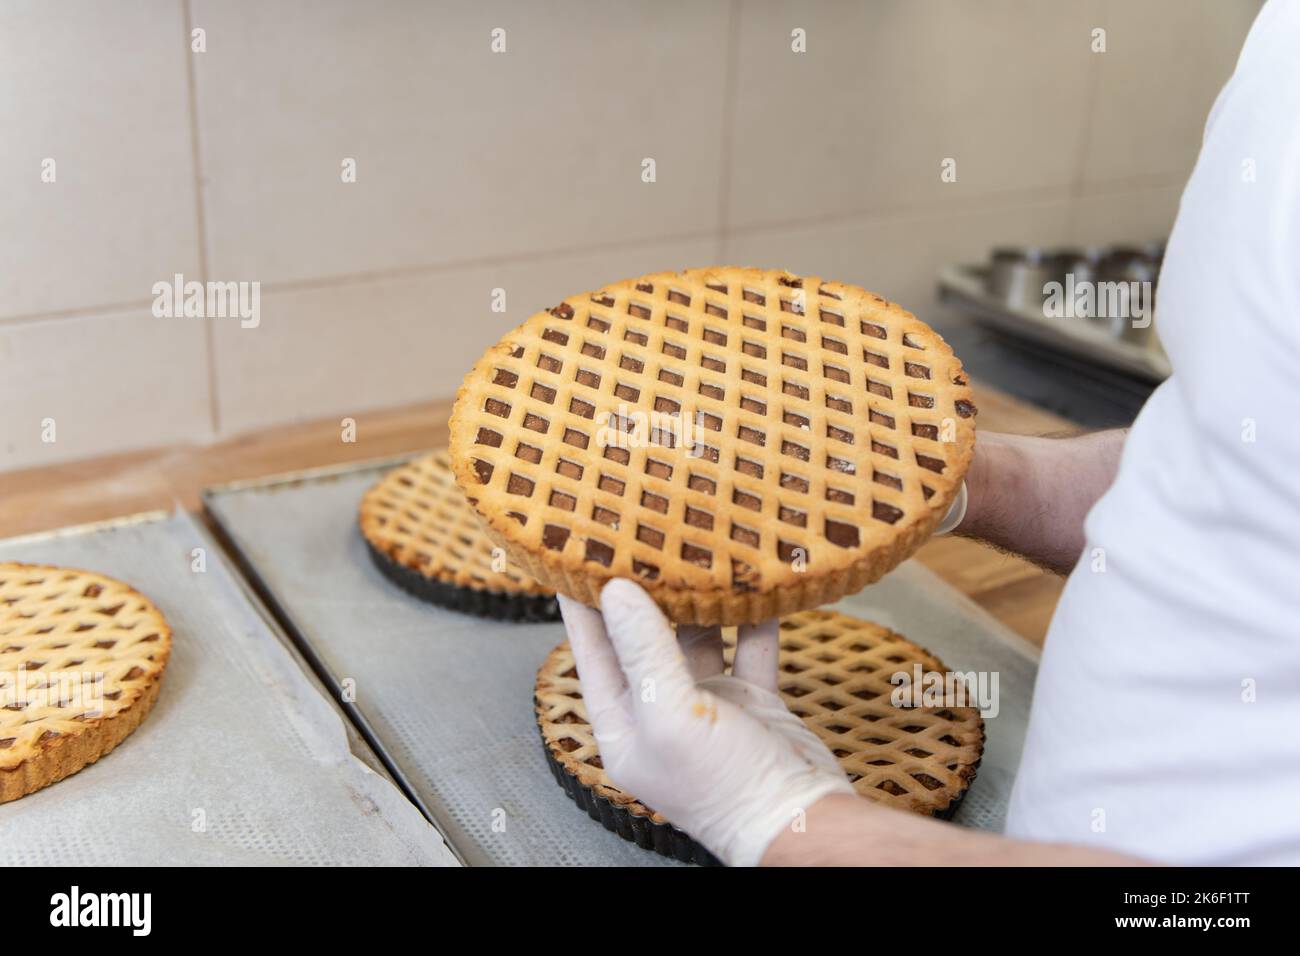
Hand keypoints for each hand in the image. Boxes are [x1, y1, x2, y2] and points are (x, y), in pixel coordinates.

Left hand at [558, 579, 854, 866]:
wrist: (800, 820)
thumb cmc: (723, 786)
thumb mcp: (671, 713)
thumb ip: (644, 649)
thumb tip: (616, 591)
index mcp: (625, 726)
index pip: (593, 654)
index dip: (584, 606)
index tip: (576, 559)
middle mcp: (661, 712)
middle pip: (644, 640)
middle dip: (644, 593)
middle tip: (640, 542)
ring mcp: (709, 706)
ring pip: (698, 638)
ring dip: (699, 601)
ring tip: (694, 554)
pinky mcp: (752, 702)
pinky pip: (749, 648)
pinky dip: (752, 618)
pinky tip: (753, 585)